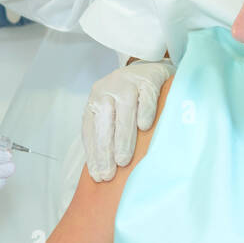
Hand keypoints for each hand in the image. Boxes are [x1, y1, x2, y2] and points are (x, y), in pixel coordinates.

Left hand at [81, 58, 174, 181]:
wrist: (153, 66)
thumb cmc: (134, 97)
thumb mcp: (116, 111)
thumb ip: (110, 133)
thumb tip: (107, 169)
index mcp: (96, 100)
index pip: (90, 129)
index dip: (93, 153)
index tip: (98, 176)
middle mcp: (108, 89)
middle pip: (104, 121)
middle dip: (104, 150)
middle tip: (109, 173)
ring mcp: (127, 82)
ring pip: (123, 110)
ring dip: (122, 137)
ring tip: (123, 160)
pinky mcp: (149, 77)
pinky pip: (146, 96)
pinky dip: (144, 111)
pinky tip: (145, 127)